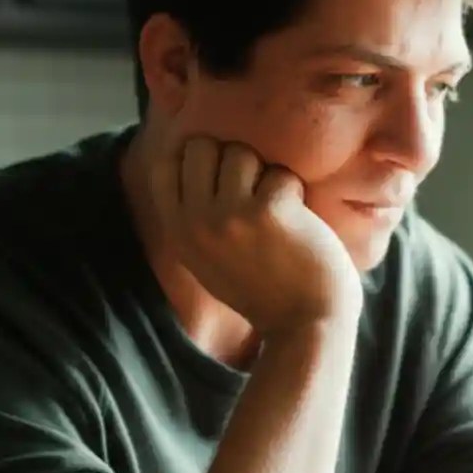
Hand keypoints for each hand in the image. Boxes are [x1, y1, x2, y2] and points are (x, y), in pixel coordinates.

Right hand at [148, 133, 362, 336]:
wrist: (307, 325)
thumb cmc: (267, 290)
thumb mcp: (210, 259)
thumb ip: (196, 217)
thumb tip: (192, 154)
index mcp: (178, 233)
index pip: (165, 165)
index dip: (197, 159)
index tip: (224, 178)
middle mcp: (196, 222)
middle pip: (202, 146)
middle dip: (234, 159)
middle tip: (257, 192)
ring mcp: (230, 216)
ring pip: (242, 153)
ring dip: (267, 174)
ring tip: (279, 209)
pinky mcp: (268, 212)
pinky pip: (281, 173)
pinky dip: (295, 192)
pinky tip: (300, 222)